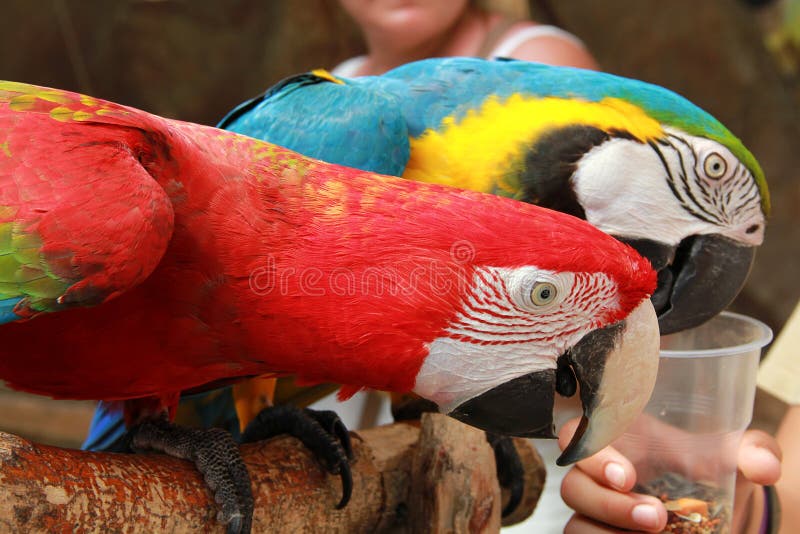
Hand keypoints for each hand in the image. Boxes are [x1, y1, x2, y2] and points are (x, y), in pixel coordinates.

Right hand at [557, 419, 780, 532]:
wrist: (723, 516)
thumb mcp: (735, 459)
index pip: (577, 435)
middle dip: (610, 505)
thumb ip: (751, 453)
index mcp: (618, 441)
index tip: (626, 476)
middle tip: (656, 517)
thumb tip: (764, 466)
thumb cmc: (713, 474)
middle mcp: (599, 476)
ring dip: (608, 533)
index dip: (591, 454)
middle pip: (573, 485)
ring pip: (576, 523)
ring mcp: (597, 512)